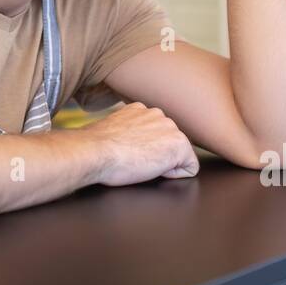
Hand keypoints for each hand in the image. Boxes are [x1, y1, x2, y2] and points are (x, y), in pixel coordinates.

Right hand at [83, 101, 199, 185]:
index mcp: (141, 110)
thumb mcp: (113, 131)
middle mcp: (158, 114)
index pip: (154, 133)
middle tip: (135, 160)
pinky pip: (190, 167)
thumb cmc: (95, 148)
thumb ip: (127, 130)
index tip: (129, 154)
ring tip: (142, 163)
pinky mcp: (180, 144)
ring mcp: (171, 128)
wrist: (95, 152)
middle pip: (168, 142)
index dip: (145, 150)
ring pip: (179, 153)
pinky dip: (177, 174)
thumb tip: (126, 141)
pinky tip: (155, 170)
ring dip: (166, 162)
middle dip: (158, 154)